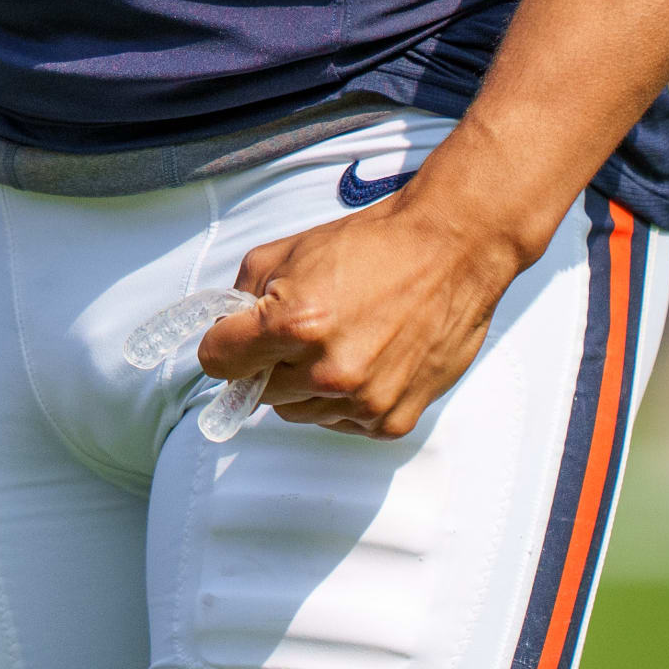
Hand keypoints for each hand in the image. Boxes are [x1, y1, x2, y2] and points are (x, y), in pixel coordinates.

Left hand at [196, 175, 549, 439]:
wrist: (450, 252)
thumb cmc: (373, 246)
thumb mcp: (290, 250)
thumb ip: (244, 293)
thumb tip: (224, 328)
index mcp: (295, 324)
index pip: (218, 360)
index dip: (221, 344)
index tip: (230, 339)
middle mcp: (328, 372)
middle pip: (259, 391)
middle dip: (267, 362)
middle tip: (296, 332)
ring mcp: (363, 401)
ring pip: (299, 411)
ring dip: (305, 385)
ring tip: (339, 341)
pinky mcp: (391, 420)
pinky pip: (341, 423)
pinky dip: (344, 400)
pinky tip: (366, 359)